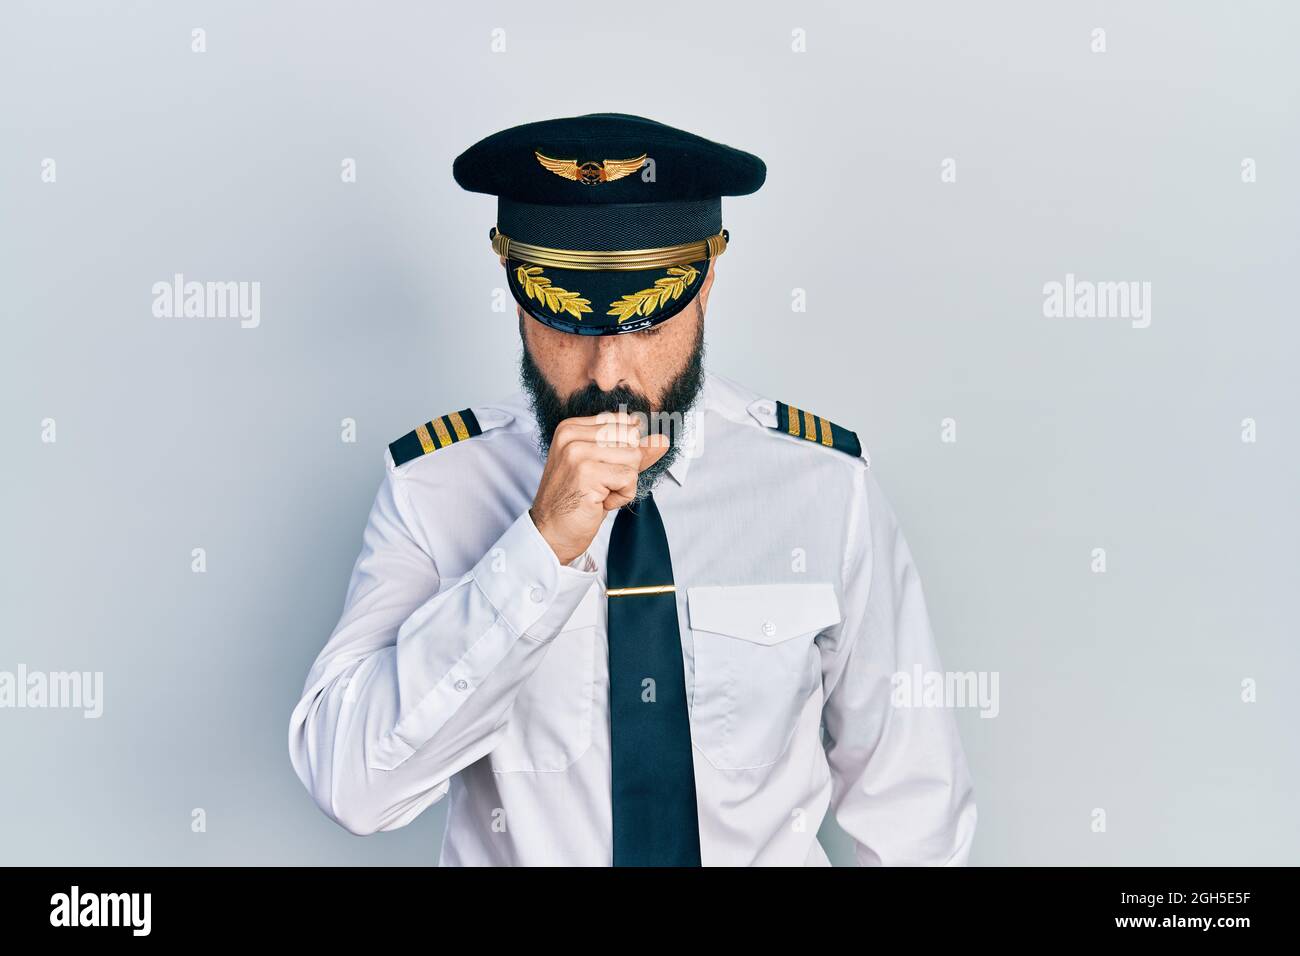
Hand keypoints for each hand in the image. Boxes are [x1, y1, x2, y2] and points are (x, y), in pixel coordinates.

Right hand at [530, 411, 669, 563]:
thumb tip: (662, 440)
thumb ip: (633, 452)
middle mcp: (571, 435)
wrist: (551, 534)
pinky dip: (622, 496)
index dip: (625, 451)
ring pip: (633, 457)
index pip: (624, 422)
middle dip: (626, 467)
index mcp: (571, 428)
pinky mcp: (586, 472)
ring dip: (624, 483)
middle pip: (631, 438)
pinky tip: (599, 502)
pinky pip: (629, 478)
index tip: (602, 470)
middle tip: (600, 485)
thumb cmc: (576, 503)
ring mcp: (577, 452)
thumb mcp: (605, 469)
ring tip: (599, 494)